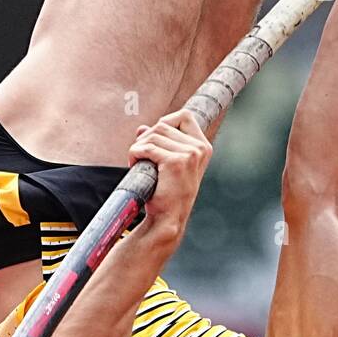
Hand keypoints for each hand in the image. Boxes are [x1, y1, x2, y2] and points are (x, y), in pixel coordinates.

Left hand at [127, 109, 212, 240]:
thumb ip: (159, 144)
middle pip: (163, 124)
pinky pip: (147, 147)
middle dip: (146, 138)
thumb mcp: (168, 165)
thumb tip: (142, 128)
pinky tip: (134, 165)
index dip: (166, 121)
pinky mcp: (176, 162)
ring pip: (153, 134)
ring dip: (139, 147)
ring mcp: (190, 154)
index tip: (154, 136)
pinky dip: (135, 154)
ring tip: (138, 162)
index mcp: (203, 147)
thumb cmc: (167, 195)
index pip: (185, 116)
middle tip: (141, 156)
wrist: (167, 220)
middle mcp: (200, 148)